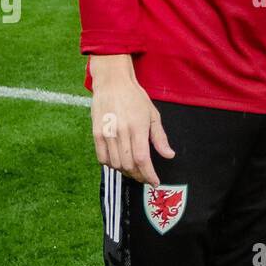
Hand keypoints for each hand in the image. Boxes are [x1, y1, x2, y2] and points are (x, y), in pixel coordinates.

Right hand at [90, 54, 174, 185]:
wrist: (112, 83)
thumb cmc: (135, 98)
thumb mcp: (153, 115)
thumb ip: (160, 138)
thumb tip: (169, 155)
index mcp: (137, 127)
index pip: (142, 159)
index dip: (148, 174)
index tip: (154, 182)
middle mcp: (121, 132)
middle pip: (129, 165)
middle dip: (139, 176)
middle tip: (145, 176)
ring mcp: (107, 133)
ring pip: (116, 164)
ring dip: (126, 172)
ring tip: (134, 170)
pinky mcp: (96, 133)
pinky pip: (102, 158)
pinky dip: (111, 165)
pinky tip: (119, 163)